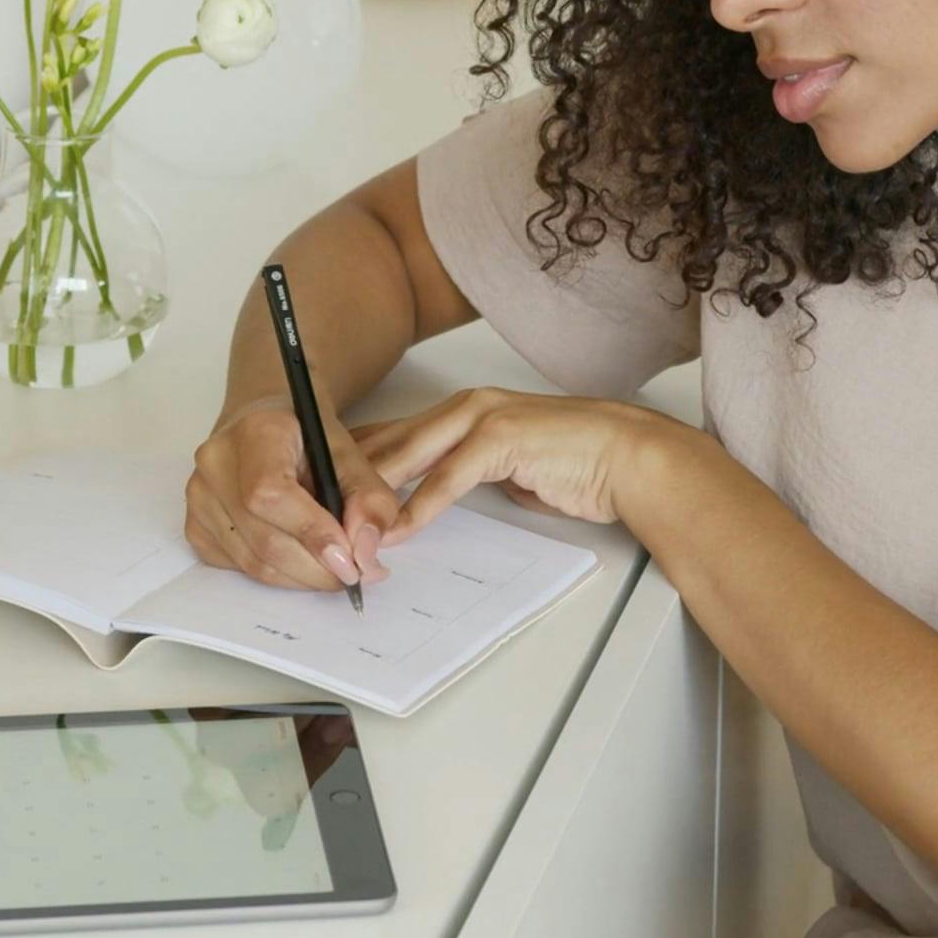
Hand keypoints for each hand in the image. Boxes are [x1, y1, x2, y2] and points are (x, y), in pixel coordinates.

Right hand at [186, 397, 402, 590]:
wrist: (265, 421)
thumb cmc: (307, 436)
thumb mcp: (349, 453)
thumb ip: (368, 498)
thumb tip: (365, 552)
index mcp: (255, 432)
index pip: (271, 493)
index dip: (311, 531)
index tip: (349, 558)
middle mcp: (215, 463)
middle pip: (264, 538)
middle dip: (317, 568)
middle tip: (357, 575)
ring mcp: (199, 497)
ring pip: (253, 562)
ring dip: (302, 578)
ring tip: (337, 572)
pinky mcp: (195, 526)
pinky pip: (238, 567)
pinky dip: (278, 575)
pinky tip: (302, 561)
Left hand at [347, 386, 661, 544]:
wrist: (627, 456)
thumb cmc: (574, 463)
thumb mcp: (506, 468)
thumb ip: (466, 473)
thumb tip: (427, 499)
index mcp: (463, 411)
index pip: (391, 435)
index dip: (350, 464)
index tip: (318, 490)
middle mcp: (466, 407)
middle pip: (388, 442)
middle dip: (346, 479)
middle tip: (311, 511)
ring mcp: (484, 419)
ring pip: (409, 456)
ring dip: (372, 497)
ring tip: (344, 529)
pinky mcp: (503, 440)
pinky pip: (449, 478)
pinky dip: (419, 507)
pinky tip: (397, 530)